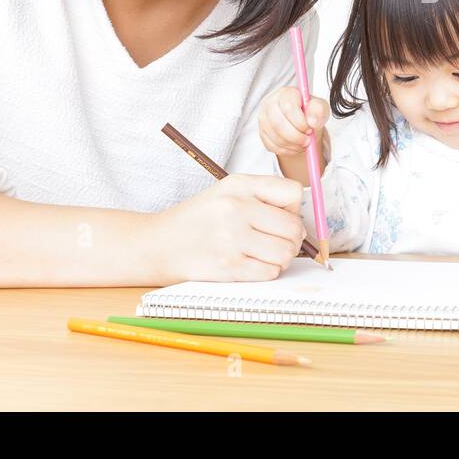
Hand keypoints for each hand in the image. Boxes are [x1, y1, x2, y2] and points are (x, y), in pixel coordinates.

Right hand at [146, 173, 307, 283]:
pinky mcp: (228, 267)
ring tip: (263, 253)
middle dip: (292, 239)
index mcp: (239, 185)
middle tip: (277, 241)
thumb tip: (301, 217)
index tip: (282, 216)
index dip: (293, 208)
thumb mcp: (227, 191)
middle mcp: (236, 208)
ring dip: (281, 258)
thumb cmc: (198, 219)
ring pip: (285, 253)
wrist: (157, 244)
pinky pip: (270, 272)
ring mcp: (232, 239)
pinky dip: (266, 271)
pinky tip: (250, 264)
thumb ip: (264, 195)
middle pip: (293, 228)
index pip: (293, 193)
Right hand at [258, 86, 328, 156]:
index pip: (288, 107)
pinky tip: (295, 146)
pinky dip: (286, 150)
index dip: (300, 121)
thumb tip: (312, 121)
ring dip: (292, 145)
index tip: (310, 128)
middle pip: (278, 123)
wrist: (303, 123)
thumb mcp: (320, 108)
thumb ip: (319, 111)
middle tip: (308, 140)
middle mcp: (271, 103)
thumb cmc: (310, 113)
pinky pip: (271, 145)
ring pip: (275, 136)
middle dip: (296, 136)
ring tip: (304, 143)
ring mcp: (264, 118)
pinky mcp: (262, 133)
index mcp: (286, 93)